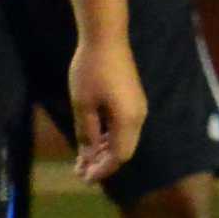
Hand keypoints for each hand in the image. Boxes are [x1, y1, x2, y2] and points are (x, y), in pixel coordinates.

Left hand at [67, 35, 145, 184]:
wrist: (107, 39)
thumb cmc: (91, 70)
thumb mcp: (82, 104)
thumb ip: (86, 132)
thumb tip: (88, 154)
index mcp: (128, 120)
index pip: (118, 156)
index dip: (102, 169)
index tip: (84, 178)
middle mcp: (138, 117)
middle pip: (124, 151)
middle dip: (103, 163)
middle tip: (81, 172)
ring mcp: (137, 108)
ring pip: (124, 140)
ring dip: (105, 151)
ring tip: (84, 159)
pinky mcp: (133, 101)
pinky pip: (124, 128)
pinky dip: (109, 138)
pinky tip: (93, 141)